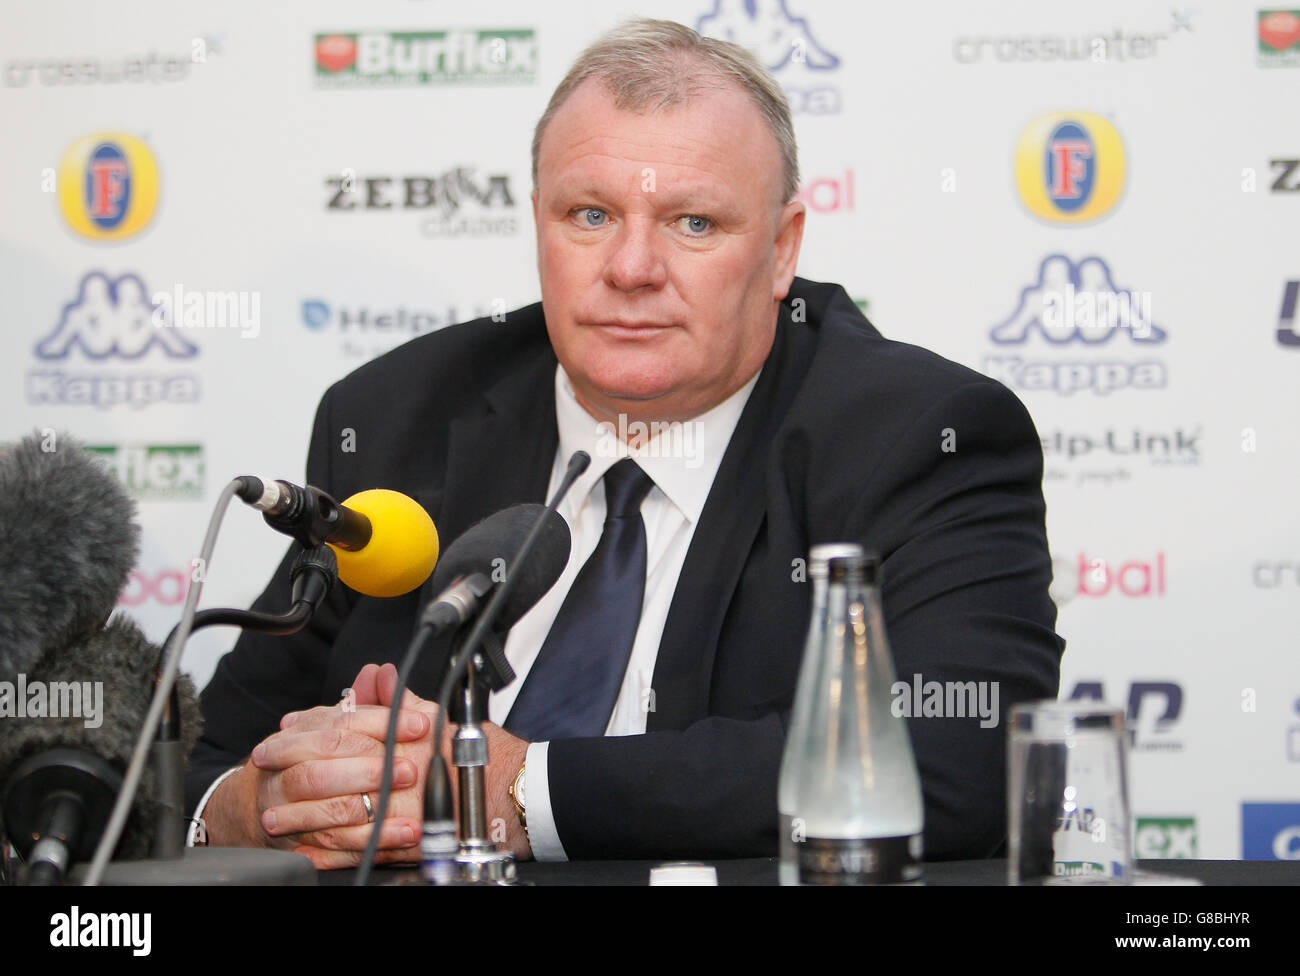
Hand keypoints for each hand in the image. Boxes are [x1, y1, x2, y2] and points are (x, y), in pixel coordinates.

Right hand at [202, 663, 437, 866]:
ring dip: (370, 809)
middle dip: (369, 771)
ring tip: (408, 810)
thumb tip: (381, 673)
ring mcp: (290, 809)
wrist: (260, 804)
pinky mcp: (301, 841)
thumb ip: (361, 703)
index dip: (383, 724)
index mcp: (300, 735)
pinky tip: (401, 834)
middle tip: (408, 770)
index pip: (342, 725)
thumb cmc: (306, 758)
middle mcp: (290, 770)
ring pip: (328, 810)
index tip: (418, 725)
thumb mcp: (331, 724)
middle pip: (325, 769)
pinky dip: (372, 841)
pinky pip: (338, 846)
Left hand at [295, 663, 534, 867]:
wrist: (502, 794)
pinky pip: (354, 849)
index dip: (302, 735)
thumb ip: (400, 698)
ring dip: (300, 817)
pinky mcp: (399, 842)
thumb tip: (377, 674)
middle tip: (264, 772)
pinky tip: (306, 850)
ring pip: (334, 816)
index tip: (278, 736)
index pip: (336, 734)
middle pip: (326, 776)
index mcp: (394, 742)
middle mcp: (390, 776)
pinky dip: (327, 853)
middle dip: (290, 775)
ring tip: (275, 819)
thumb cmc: (471, 756)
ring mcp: (393, 811)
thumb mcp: (433, 717)